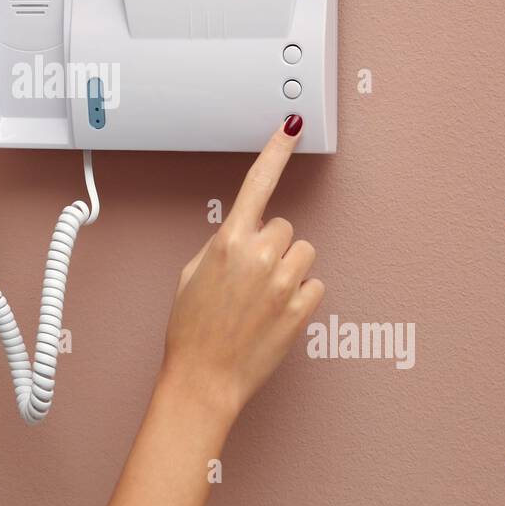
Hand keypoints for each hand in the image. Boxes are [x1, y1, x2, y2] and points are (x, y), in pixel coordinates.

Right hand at [160, 115, 324, 421]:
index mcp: (228, 242)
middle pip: (284, 227)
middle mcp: (259, 256)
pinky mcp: (302, 309)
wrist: (203, 378)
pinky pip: (313, 286)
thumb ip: (222, 246)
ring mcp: (284, 283)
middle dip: (271, 245)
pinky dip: (299, 297)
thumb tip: (241, 236)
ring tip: (263, 297)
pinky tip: (275, 314)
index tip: (290, 126)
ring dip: (288, 269)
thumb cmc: (191, 331)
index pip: (258, 183)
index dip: (275, 150)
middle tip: (250, 276)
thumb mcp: (192, 275)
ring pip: (303, 253)